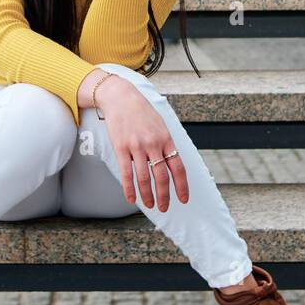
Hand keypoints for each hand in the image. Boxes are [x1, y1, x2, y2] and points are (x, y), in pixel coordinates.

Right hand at [93, 76, 188, 211]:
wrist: (121, 97)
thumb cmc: (142, 112)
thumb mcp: (161, 125)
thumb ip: (166, 144)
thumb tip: (171, 165)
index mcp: (167, 139)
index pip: (178, 168)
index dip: (182, 186)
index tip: (183, 199)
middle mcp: (153, 144)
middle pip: (162, 177)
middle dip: (164, 195)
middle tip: (164, 208)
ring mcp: (137, 146)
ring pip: (144, 178)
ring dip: (148, 195)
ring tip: (150, 205)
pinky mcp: (121, 147)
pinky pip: (126, 173)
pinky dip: (129, 188)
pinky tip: (131, 198)